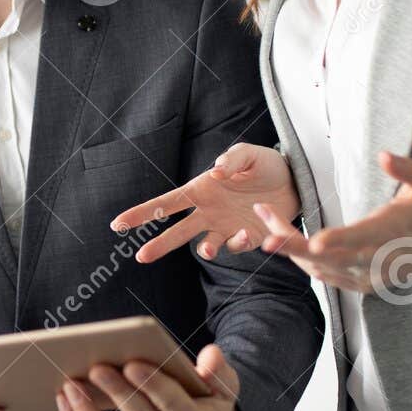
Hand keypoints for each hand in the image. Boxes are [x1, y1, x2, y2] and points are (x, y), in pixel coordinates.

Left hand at [55, 345, 239, 410]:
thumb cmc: (207, 404)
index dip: (153, 385)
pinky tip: (64, 399)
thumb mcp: (223, 387)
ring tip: (70, 385)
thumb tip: (210, 355)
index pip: (174, 406)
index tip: (131, 363)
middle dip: (117, 393)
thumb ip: (219, 371)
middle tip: (96, 368)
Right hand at [110, 142, 300, 262]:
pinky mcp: (246, 238)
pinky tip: (249, 230)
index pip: (165, 204)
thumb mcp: (248, 154)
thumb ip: (231, 159)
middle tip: (141, 257)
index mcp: (200, 191)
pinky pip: (237, 246)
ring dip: (206, 249)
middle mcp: (208, 213)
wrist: (294, 182)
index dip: (141, 214)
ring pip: (206, 246)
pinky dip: (240, 242)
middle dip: (159, 245)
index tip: (117, 223)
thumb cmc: (263, 164)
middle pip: (177, 233)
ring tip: (208, 247)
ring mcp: (226, 228)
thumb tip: (216, 171)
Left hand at [254, 151, 411, 294]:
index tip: (316, 240)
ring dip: (292, 250)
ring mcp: (369, 277)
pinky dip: (304, 261)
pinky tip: (285, 243)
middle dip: (297, 247)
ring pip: (323, 268)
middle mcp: (380, 260)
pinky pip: (326, 276)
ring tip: (267, 225)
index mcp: (395, 233)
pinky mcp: (362, 285)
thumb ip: (409, 171)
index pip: (365, 238)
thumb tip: (384, 156)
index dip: (340, 240)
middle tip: (266, 236)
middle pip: (333, 258)